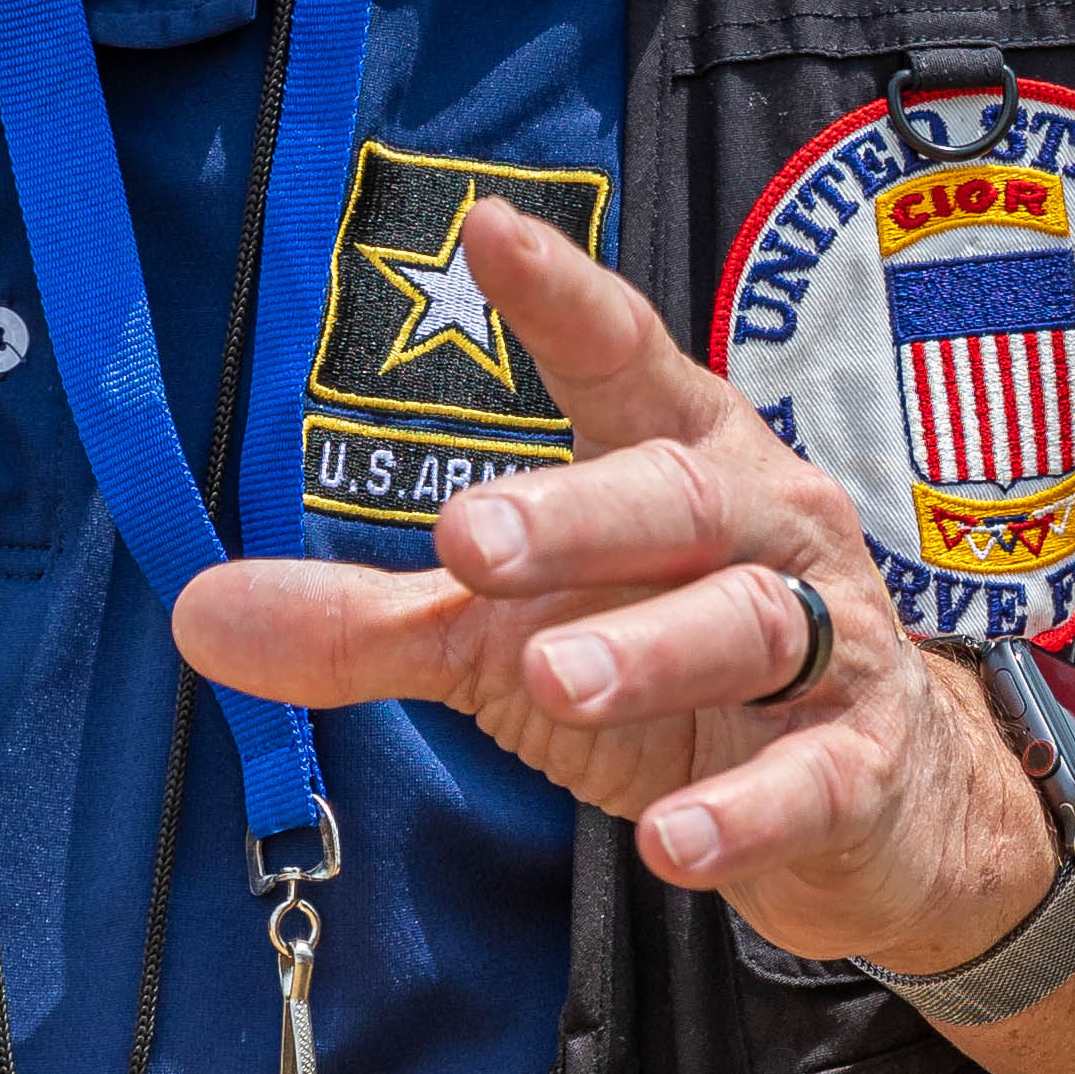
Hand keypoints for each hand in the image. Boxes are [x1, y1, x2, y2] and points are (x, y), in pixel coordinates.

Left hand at [175, 200, 1057, 976]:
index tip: (486, 229)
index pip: (622, 363)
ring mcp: (831, 643)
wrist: (882, 806)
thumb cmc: (681, 684)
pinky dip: (747, 813)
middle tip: (465, 538)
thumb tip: (192, 610)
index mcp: (682, 464)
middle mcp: (768, 528)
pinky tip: (675, 844)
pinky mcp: (864, 763)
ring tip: (552, 682)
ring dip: (648, 650)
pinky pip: (812, 777)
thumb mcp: (509, 642)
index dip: (562, 298)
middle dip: (575, 512)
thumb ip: (368, 623)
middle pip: (677, 498)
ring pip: (747, 624)